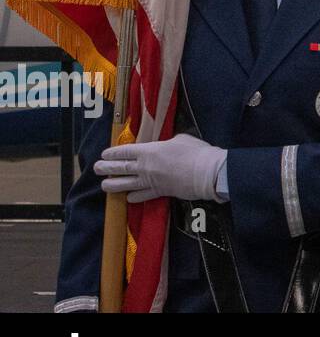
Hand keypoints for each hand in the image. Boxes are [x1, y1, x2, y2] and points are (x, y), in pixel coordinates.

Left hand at [96, 133, 225, 203]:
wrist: (206, 173)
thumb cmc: (195, 151)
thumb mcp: (180, 139)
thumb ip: (166, 143)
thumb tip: (164, 145)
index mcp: (149, 151)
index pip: (125, 151)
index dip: (112, 153)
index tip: (104, 154)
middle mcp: (145, 167)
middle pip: (120, 168)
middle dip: (106, 168)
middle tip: (97, 168)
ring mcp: (150, 182)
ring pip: (125, 184)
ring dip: (112, 185)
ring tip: (104, 185)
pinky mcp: (159, 193)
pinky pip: (141, 196)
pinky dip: (134, 197)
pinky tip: (129, 197)